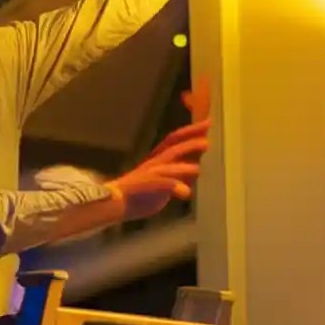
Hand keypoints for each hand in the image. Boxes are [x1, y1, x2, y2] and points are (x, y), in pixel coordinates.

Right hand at [106, 80, 212, 220]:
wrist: (116, 202)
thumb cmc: (142, 190)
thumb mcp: (164, 178)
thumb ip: (180, 171)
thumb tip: (197, 165)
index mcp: (159, 158)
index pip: (176, 140)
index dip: (191, 131)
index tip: (208, 123)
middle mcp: (154, 163)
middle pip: (173, 150)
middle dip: (189, 145)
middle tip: (206, 142)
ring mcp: (148, 175)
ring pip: (166, 168)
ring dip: (181, 167)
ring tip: (196, 169)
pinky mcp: (144, 188)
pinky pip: (160, 186)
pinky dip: (173, 187)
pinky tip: (185, 193)